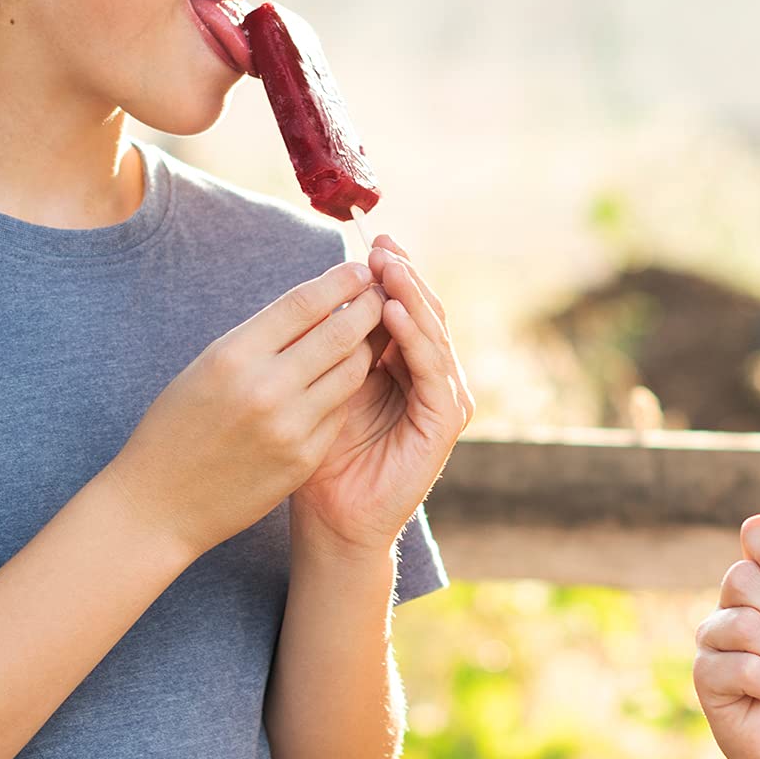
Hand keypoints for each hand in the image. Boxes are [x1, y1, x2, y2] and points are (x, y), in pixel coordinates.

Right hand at [105, 260, 382, 560]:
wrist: (160, 505)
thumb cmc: (178, 426)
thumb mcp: (207, 368)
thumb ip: (260, 338)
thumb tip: (317, 303)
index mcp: (232, 355)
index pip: (303, 303)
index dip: (339, 281)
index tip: (359, 268)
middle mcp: (265, 388)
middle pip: (340, 333)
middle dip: (369, 307)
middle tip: (384, 293)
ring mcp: (290, 427)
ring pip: (352, 372)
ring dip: (366, 348)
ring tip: (370, 335)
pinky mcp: (305, 458)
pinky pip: (341, 411)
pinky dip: (346, 390)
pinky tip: (346, 380)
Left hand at [289, 233, 474, 552]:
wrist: (331, 519)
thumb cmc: (316, 456)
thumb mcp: (320, 385)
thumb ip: (332, 344)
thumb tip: (327, 285)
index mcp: (400, 366)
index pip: (403, 306)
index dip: (390, 272)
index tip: (370, 238)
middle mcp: (427, 378)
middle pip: (425, 313)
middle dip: (405, 276)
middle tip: (383, 245)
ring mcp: (441, 401)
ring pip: (433, 335)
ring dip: (412, 299)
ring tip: (389, 268)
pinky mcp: (443, 425)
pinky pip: (432, 372)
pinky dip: (414, 340)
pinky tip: (392, 314)